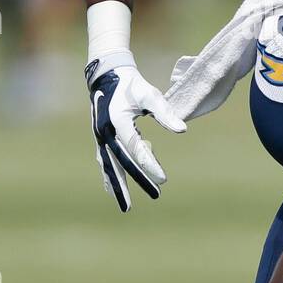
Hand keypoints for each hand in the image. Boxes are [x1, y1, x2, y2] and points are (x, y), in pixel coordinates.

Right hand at [85, 53, 185, 210]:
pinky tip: (114, 190)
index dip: (150, 164)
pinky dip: (110, 175)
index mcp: (117, 122)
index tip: (164, 179)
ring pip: (110, 166)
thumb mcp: (150, 95)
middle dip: (137, 181)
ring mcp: (100, 137)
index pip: (136, 148)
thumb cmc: (132, 84)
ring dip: (119, 186)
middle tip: (155, 197)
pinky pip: (105, 161)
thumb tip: (182, 130)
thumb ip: (165, 113)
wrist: (107, 75)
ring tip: (127, 206)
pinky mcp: (100, 139)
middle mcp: (105, 133)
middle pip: (121, 163)